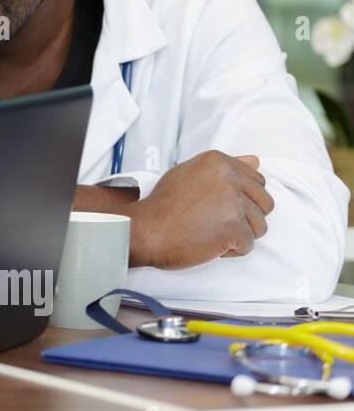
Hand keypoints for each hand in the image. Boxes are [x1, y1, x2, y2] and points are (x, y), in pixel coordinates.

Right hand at [119, 151, 273, 267]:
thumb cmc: (164, 206)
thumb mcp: (189, 175)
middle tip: (213, 221)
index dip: (241, 199)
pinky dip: (230, 250)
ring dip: (238, 235)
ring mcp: (233, 202)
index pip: (257, 181)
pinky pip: (248, 245)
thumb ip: (224, 168)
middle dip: (245, 218)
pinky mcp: (233, 227)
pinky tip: (208, 243)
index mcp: (219, 161)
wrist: (145, 231)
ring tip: (210, 232)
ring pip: (260, 226)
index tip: (215, 205)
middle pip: (264, 203)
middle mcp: (229, 177)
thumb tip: (256, 160)